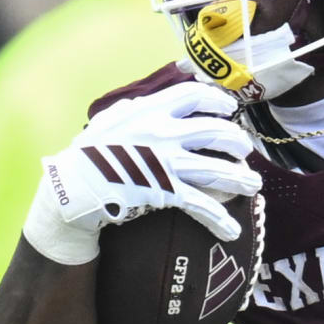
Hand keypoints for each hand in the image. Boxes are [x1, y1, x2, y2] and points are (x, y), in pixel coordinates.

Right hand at [24, 85, 260, 265]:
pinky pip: (200, 204)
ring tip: (253, 185)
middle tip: (244, 151)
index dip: (218, 100)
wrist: (71, 187)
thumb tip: (148, 101)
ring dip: (240, 178)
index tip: (229, 108)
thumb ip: (134, 108)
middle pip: (215, 131)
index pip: (195, 95)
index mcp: (150, 110)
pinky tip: (231, 229)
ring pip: (216, 168)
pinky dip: (218, 218)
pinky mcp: (164, 192)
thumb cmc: (88, 153)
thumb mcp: (111, 120)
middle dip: (237, 141)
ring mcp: (165, 163)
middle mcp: (162, 133)